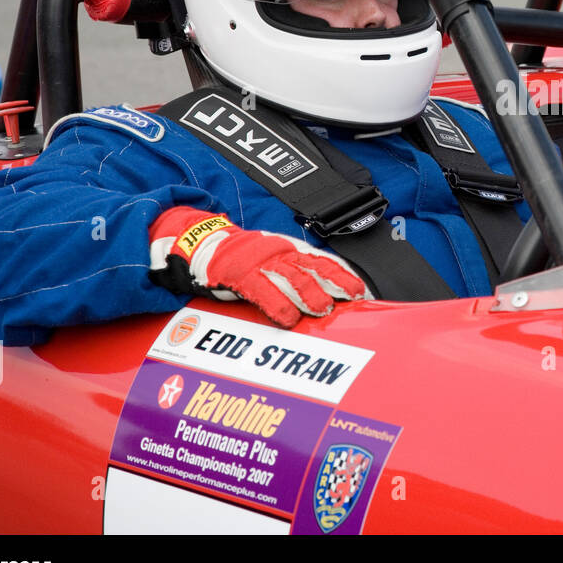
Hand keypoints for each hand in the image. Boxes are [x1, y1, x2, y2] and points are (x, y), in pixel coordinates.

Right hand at [149, 206, 368, 327]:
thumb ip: (295, 276)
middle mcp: (278, 253)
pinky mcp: (238, 274)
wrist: (198, 243)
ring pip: (290, 278)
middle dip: (335, 282)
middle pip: (313, 267)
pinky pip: (261, 291)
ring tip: (324, 310)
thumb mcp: (272, 262)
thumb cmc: (239, 260)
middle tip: (353, 299)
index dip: (344, 275)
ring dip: (309, 294)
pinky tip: (288, 319)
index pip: (323, 261)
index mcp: (289, 250)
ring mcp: (259, 262)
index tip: (363, 291)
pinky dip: (277, 305)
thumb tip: (325, 300)